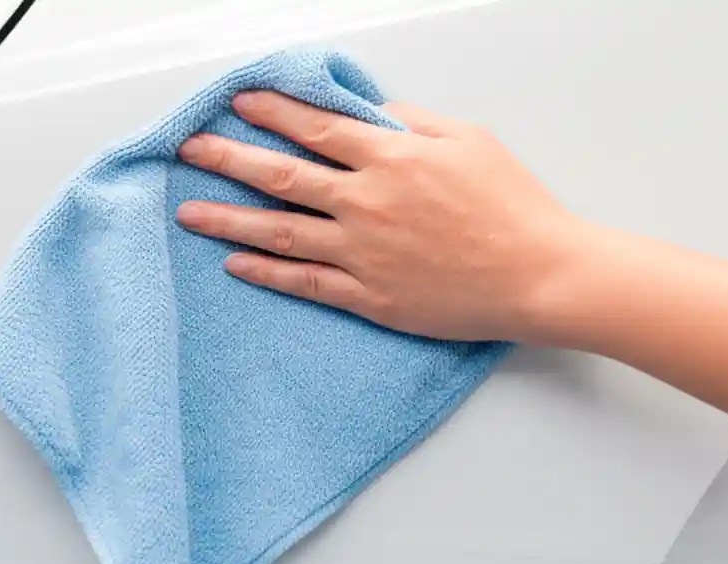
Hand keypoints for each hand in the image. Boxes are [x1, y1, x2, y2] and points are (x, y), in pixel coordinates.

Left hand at [175, 90, 589, 342]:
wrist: (540, 275)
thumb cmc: (513, 205)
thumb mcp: (468, 139)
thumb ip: (411, 121)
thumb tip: (369, 110)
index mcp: (391, 157)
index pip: (315, 127)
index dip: (271, 112)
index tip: (236, 103)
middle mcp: (366, 202)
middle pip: (281, 176)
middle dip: (228, 159)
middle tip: (189, 151)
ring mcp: (363, 252)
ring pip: (280, 231)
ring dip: (228, 219)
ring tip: (188, 212)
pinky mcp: (369, 296)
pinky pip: (305, 282)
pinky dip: (265, 273)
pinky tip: (233, 263)